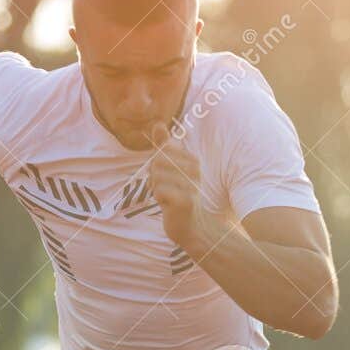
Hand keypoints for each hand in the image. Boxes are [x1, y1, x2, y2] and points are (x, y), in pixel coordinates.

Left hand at [147, 122, 213, 255]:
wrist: (190, 226)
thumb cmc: (178, 196)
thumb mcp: (171, 168)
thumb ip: (164, 146)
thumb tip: (157, 123)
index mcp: (192, 159)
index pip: (162, 150)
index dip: (157, 165)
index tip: (167, 178)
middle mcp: (194, 169)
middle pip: (157, 161)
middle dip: (154, 176)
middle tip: (165, 189)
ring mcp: (191, 184)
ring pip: (156, 176)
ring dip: (156, 189)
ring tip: (167, 197)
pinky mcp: (185, 200)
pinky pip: (159, 190)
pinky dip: (159, 198)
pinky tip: (168, 205)